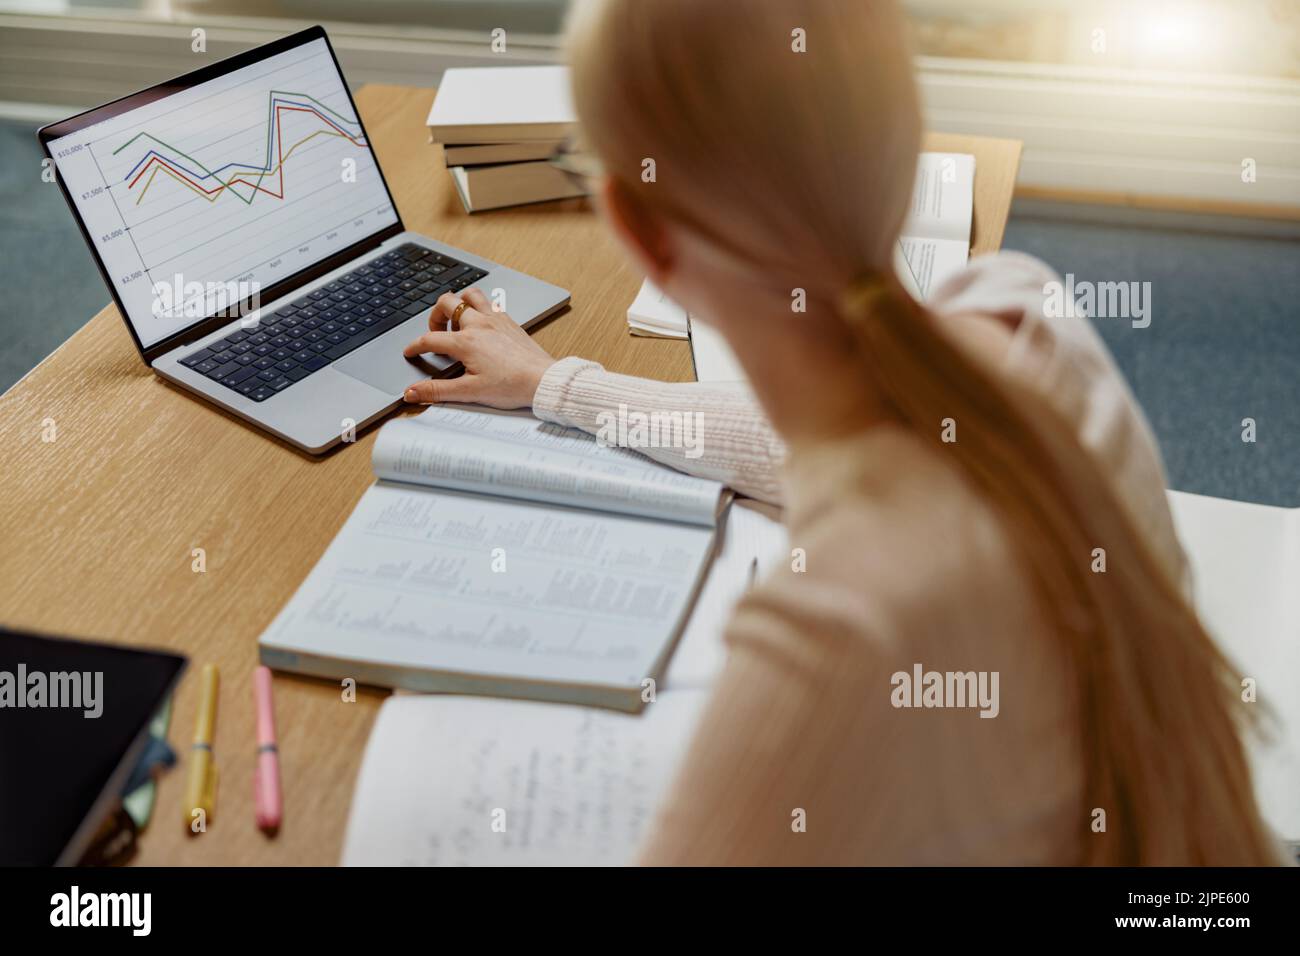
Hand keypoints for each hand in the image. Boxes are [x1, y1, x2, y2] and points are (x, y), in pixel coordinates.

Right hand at [402, 287, 557, 407]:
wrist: (543, 380)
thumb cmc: (511, 386)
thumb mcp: (470, 392)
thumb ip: (438, 391)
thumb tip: (412, 393)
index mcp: (466, 342)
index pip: (430, 338)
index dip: (415, 345)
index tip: (410, 351)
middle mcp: (479, 324)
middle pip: (447, 303)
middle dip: (435, 315)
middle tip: (436, 332)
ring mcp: (496, 319)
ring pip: (470, 294)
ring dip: (458, 303)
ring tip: (456, 322)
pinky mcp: (509, 321)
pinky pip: (490, 304)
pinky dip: (479, 308)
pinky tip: (481, 325)